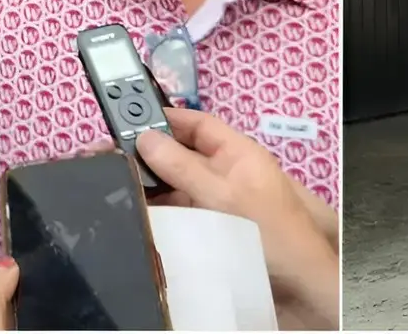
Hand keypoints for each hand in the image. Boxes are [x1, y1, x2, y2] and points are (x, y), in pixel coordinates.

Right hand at [136, 109, 339, 328]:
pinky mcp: (211, 235)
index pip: (197, 125)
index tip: (129, 119)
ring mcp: (217, 206)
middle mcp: (225, 176)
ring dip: (150, 188)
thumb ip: (184, 167)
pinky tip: (136, 217)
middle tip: (110, 158)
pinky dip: (159, 216)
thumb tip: (145, 138)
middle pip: (182, 157)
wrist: (296, 289)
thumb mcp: (224, 194)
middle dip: (150, 156)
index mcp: (237, 154)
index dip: (166, 118)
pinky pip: (179, 218)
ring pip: (177, 189)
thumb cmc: (270, 232)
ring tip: (115, 187)